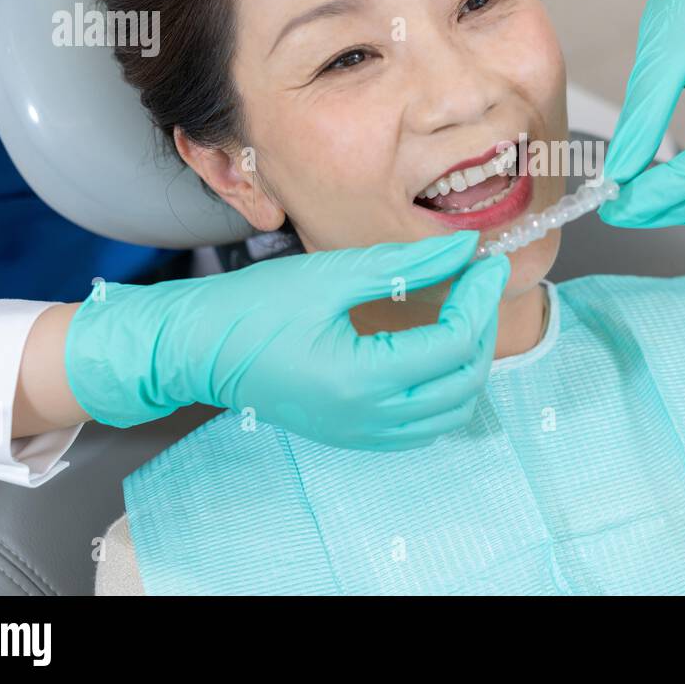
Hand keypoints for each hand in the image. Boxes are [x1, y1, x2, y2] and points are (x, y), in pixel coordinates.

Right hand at [64, 230, 509, 449]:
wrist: (197, 350)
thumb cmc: (254, 308)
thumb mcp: (331, 274)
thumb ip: (405, 263)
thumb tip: (465, 247)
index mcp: (363, 377)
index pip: (454, 342)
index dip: (480, 298)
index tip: (487, 261)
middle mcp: (369, 418)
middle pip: (464, 380)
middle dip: (482, 326)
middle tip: (476, 282)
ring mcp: (363, 434)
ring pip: (451, 411)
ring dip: (468, 362)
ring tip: (460, 312)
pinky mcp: (356, 436)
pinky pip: (424, 426)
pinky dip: (444, 390)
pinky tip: (435, 349)